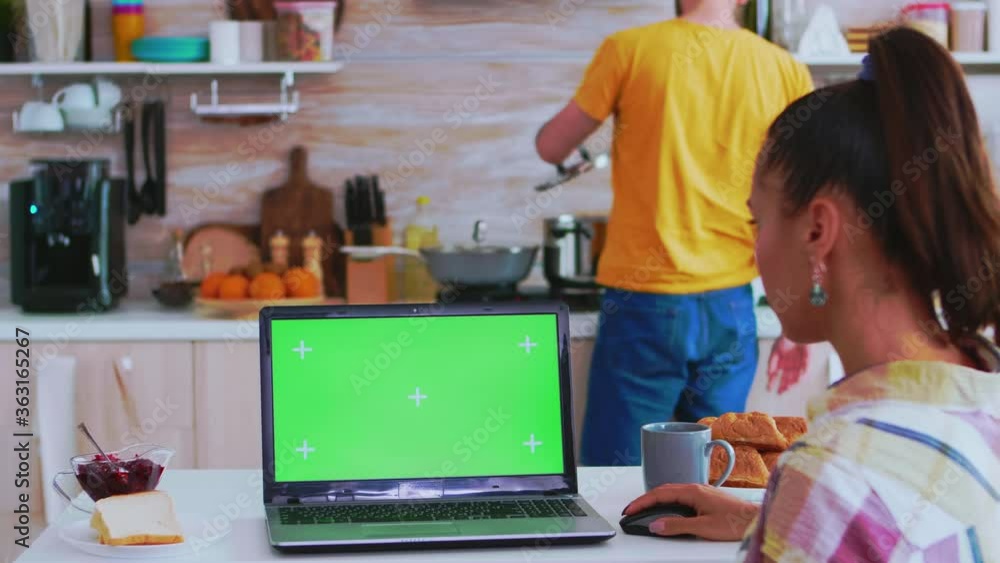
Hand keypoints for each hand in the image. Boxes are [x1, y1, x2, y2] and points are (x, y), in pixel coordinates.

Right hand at [622, 484, 759, 540]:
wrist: (755, 519)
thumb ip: (677, 526)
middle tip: (631, 511)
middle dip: (644, 500)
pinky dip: (666, 501)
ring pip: (670, 492)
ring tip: (643, 510)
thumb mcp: (703, 528)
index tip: (629, 511)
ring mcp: (700, 491)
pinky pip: (679, 496)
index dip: (642, 502)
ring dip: (655, 500)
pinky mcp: (705, 498)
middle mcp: (694, 488)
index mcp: (692, 491)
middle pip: (662, 490)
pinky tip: (665, 509)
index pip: (659, 494)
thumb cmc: (735, 522)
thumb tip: (656, 525)